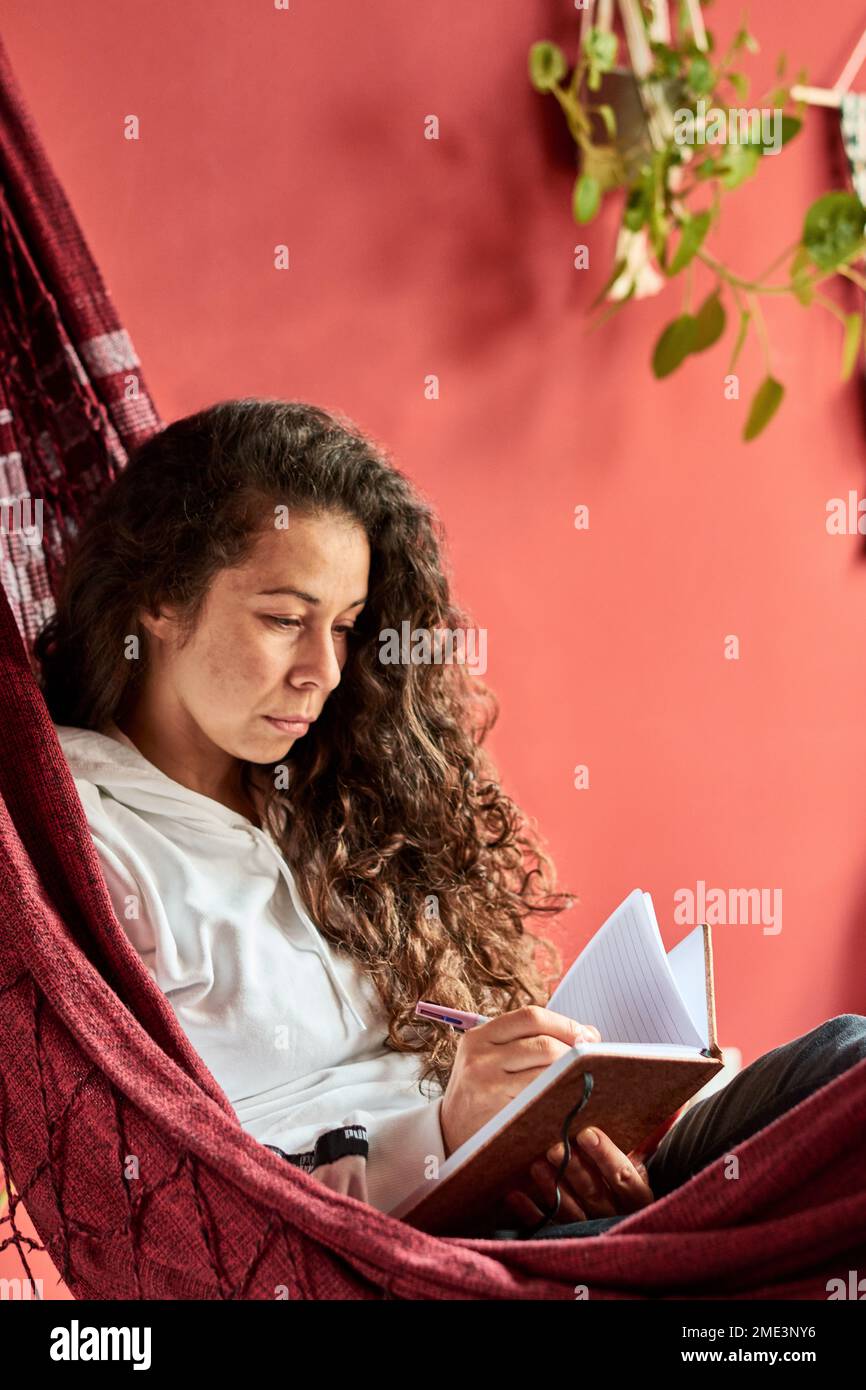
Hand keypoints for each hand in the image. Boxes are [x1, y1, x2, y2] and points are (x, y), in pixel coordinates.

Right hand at [439, 1007, 601, 1156]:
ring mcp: (487, 1085)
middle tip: (592, 1061)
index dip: (565, 1024)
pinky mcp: (498, 1112)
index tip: (586, 1036)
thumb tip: (590, 1034)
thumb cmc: (482, 1091)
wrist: (449, 1133)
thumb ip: (528, 1040)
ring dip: (572, 1075)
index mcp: (480, 1035)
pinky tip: (570, 1099)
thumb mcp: (490, 1057)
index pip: (531, 1017)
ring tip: (584, 1079)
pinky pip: (542, 1099)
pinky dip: (561, 1097)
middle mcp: (480, 1056)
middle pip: (543, 1044)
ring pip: (546, 1072)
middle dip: (575, 1052)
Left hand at [502, 1128, 654, 1228]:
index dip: (605, 1155)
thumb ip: (630, 1160)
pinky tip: (515, 1196)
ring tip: (536, 1166)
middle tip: (555, 1148)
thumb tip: (620, 1129)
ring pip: (571, 1210)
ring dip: (552, 1187)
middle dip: (573, 1168)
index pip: (624, 1176)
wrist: (628, 1243)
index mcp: (638, 1199)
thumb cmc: (628, 1193)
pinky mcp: (572, 1241)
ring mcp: (594, 1231)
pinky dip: (532, 1213)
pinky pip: (549, 1228)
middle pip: (594, 1192)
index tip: (586, 1133)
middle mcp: (617, 1216)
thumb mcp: (638, 1179)